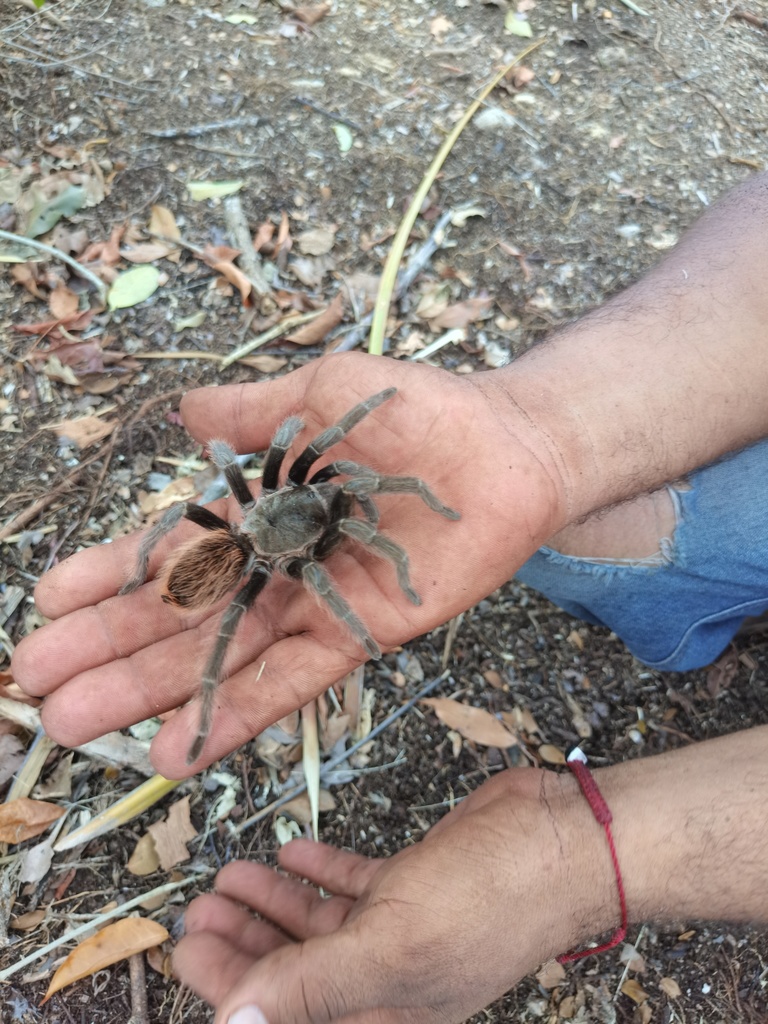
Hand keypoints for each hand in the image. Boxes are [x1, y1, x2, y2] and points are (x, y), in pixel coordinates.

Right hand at [12, 353, 564, 775]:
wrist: (506, 448)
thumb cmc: (419, 410)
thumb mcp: (322, 390)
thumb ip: (252, 411)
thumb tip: (180, 413)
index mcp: (259, 508)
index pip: (170, 547)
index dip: (109, 575)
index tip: (47, 600)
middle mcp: (277, 564)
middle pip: (179, 615)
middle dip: (107, 647)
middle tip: (35, 683)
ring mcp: (315, 604)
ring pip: (218, 656)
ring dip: (150, 694)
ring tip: (77, 725)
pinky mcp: (360, 634)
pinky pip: (290, 681)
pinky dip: (236, 714)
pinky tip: (178, 751)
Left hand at [174, 768, 610, 1023]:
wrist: (563, 841)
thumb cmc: (487, 900)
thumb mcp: (392, 948)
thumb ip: (313, 986)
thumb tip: (237, 1023)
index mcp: (381, 1010)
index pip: (286, 1009)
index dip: (230, 981)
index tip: (187, 941)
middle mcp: (387, 977)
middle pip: (295, 968)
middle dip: (244, 939)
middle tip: (202, 902)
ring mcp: (401, 927)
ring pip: (318, 925)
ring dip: (273, 900)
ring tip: (232, 870)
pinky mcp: (414, 883)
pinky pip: (352, 885)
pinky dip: (319, 870)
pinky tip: (292, 850)